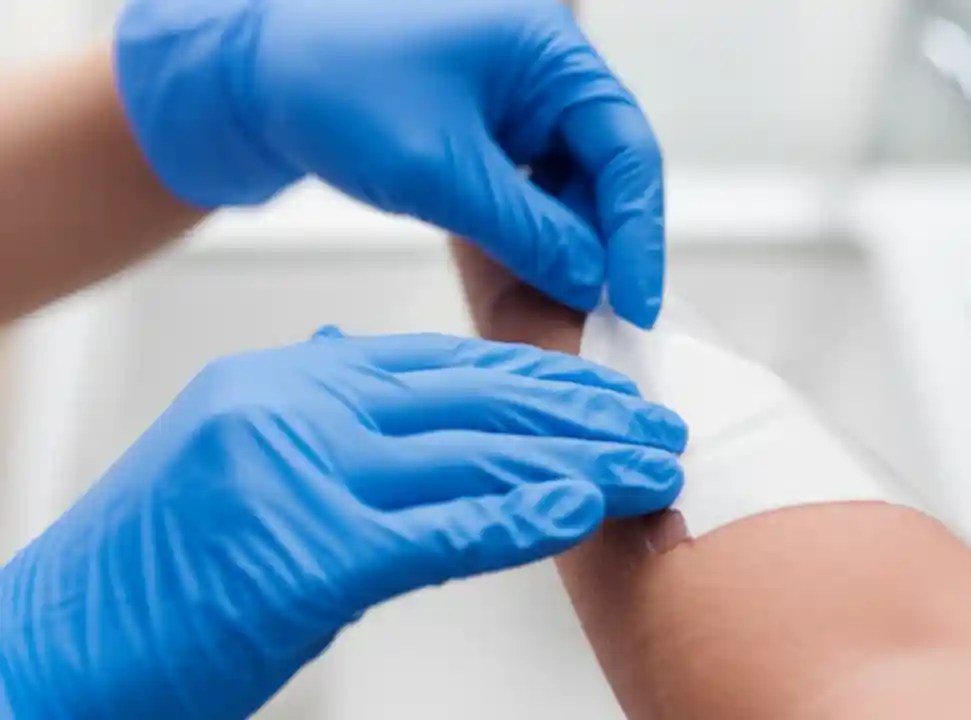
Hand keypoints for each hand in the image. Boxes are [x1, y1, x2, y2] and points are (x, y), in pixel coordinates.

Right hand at [0, 328, 685, 717]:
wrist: (54, 656)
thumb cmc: (149, 578)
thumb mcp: (229, 459)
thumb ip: (307, 408)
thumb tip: (363, 349)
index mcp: (281, 380)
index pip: (440, 365)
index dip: (537, 380)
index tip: (604, 394)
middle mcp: (292, 406)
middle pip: (473, 401)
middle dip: (579, 415)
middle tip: (658, 426)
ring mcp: (298, 470)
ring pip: (475, 457)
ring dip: (578, 466)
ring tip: (651, 470)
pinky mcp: (305, 550)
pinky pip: (442, 530)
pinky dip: (521, 521)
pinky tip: (584, 513)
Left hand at [115, 0, 665, 327]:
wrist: (244, 79)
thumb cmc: (329, 88)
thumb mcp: (440, 171)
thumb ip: (528, 231)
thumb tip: (593, 282)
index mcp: (547, 50)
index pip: (625, 147)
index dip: (638, 233)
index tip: (635, 301)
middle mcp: (542, 72)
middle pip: (603, 173)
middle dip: (599, 248)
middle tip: (601, 319)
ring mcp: (513, 103)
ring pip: (567, 191)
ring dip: (562, 252)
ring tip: (555, 313)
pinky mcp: (485, 133)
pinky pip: (527, 194)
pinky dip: (525, 241)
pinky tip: (520, 284)